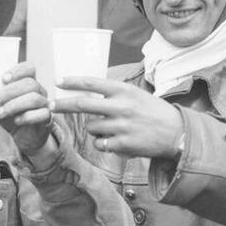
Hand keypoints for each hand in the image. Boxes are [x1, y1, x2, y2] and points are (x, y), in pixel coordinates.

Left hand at [0, 62, 53, 158]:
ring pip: (34, 98)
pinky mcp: (47, 119)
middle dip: (10, 90)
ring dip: (14, 104)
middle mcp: (38, 90)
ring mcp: (44, 104)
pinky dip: (28, 117)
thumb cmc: (9, 115)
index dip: (17, 70)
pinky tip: (16, 121)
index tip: (2, 78)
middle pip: (29, 83)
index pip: (28, 68)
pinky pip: (42, 114)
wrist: (22, 136)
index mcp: (26, 81)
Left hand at [54, 76, 182, 158]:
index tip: (58, 81)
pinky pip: (100, 143)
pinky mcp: (123, 144)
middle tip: (49, 105)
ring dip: (93, 128)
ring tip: (108, 127)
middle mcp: (121, 106)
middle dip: (62, 105)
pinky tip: (115, 140)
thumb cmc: (152, 111)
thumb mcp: (135, 94)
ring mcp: (122, 126)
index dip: (72, 82)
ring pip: (90, 127)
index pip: (92, 83)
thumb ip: (113, 93)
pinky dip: (102, 143)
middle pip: (82, 105)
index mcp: (124, 91)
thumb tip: (86, 90)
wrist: (175, 132)